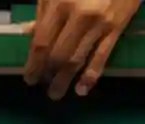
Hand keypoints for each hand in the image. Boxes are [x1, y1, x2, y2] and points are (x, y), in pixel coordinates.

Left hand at [23, 0, 141, 99]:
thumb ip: (43, 10)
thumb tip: (28, 32)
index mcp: (58, 3)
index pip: (41, 42)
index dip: (33, 63)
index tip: (29, 78)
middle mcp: (77, 15)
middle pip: (57, 54)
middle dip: (47, 74)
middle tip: (43, 87)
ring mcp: (98, 24)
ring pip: (76, 59)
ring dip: (64, 80)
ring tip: (56, 93)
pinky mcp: (116, 28)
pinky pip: (102, 56)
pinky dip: (91, 76)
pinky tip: (82, 89)